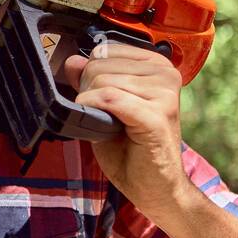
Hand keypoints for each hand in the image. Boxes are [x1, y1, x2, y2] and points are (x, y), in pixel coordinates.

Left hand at [62, 41, 190, 217]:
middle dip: (88, 90)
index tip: (98, 97)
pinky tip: (102, 126)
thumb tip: (71, 60)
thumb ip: (90, 82)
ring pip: (102, 80)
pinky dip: (94, 110)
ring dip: (91, 105)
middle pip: (100, 64)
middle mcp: (166, 74)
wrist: (155, 188)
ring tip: (110, 125)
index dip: (89, 73)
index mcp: (158, 67)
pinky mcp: (156, 116)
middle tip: (103, 116)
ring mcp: (164, 94)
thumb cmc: (132, 150)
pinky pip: (108, 98)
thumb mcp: (106, 108)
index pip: (105, 49)